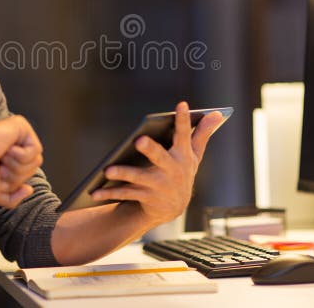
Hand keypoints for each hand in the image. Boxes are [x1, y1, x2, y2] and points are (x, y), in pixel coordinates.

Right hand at [0, 115, 43, 207]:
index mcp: (13, 154)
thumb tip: (29, 189)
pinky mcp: (21, 125)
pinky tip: (5, 149)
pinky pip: (35, 149)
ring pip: (37, 160)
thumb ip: (13, 198)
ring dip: (16, 166)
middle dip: (16, 174)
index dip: (15, 180)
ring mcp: (20, 132)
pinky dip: (20, 156)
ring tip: (1, 156)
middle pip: (35, 166)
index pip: (29, 172)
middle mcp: (18, 141)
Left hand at [91, 101, 224, 227]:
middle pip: (160, 158)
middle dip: (150, 149)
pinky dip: (109, 193)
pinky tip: (95, 190)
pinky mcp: (145, 198)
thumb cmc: (182, 172)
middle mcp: (171, 171)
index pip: (184, 135)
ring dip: (124, 174)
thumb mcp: (193, 155)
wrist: (173, 209)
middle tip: (139, 139)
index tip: (181, 105)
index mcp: (182, 157)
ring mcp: (158, 186)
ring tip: (108, 170)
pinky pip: (124, 194)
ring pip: (139, 179)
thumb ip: (202, 134)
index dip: (183, 121)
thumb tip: (218, 113)